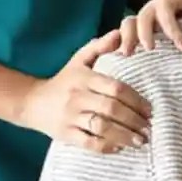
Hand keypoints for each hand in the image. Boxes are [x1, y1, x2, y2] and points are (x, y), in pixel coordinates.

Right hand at [17, 30, 151, 152]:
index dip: (136, 100)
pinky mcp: (65, 134)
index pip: (115, 88)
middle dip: (134, 119)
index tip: (149, 109)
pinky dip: (106, 146)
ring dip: (124, 135)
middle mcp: (77, 97)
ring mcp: (71, 117)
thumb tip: (119, 33)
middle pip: (111, 108)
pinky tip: (120, 147)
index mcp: (84, 78)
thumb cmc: (63, 80)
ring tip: (140, 140)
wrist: (32, 102)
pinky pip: (88, 143)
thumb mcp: (79, 59)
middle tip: (148, 126)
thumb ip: (100, 47)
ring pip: (101, 127)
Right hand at [118, 0, 181, 54]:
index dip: (174, 30)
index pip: (167, 14)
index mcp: (165, 5)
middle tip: (149, 49)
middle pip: (142, 18)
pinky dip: (116, 45)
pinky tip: (118, 59)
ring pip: (127, 25)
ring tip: (126, 55)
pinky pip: (118, 36)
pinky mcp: (130, 35)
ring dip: (126, 38)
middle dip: (145, 33)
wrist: (177, 14)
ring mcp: (137, 22)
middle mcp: (149, 12)